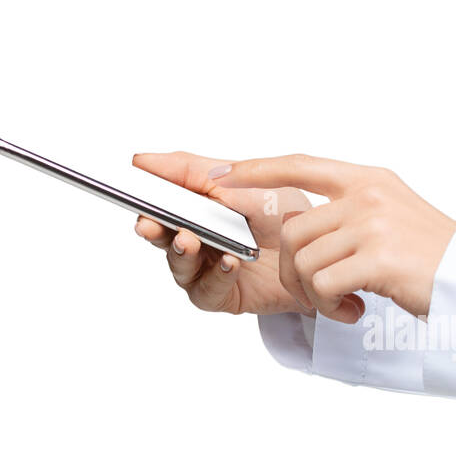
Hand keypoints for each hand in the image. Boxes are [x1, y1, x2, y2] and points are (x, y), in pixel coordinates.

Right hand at [130, 151, 314, 315]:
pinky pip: (206, 290)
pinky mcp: (223, 294)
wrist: (323, 246)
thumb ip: (192, 171)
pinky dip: (215, 276)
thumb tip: (142, 160)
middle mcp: (197, 235)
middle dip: (152, 228)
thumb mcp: (240, 179)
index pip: (159, 199)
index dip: (143, 196)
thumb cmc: (285, 210)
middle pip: (160, 233)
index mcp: (195, 204)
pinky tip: (229, 262)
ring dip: (181, 252)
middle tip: (149, 223)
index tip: (132, 190)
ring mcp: (208, 266)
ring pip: (178, 264)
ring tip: (190, 241)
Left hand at [210, 155, 455, 320]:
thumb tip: (294, 223)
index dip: (257, 169)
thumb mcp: (391, 213)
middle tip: (316, 292)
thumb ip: (347, 209)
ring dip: (314, 291)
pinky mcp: (378, 257)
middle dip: (292, 268)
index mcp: (367, 179)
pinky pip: (322, 284)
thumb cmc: (432, 256)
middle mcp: (368, 194)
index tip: (223, 175)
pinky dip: (330, 305)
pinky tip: (355, 308)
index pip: (300, 164)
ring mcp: (373, 223)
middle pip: (292, 228)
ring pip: (304, 259)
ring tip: (343, 300)